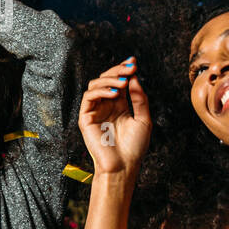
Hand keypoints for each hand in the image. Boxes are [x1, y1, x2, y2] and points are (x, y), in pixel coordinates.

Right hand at [79, 58, 149, 175]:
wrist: (124, 166)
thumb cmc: (134, 147)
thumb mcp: (143, 119)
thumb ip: (139, 98)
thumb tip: (134, 78)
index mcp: (118, 106)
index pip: (118, 82)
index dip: (124, 70)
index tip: (134, 62)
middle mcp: (105, 106)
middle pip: (106, 79)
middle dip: (118, 71)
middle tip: (130, 67)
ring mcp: (94, 111)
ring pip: (95, 84)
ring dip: (109, 80)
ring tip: (123, 82)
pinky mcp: (85, 117)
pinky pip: (89, 97)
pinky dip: (100, 91)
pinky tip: (114, 93)